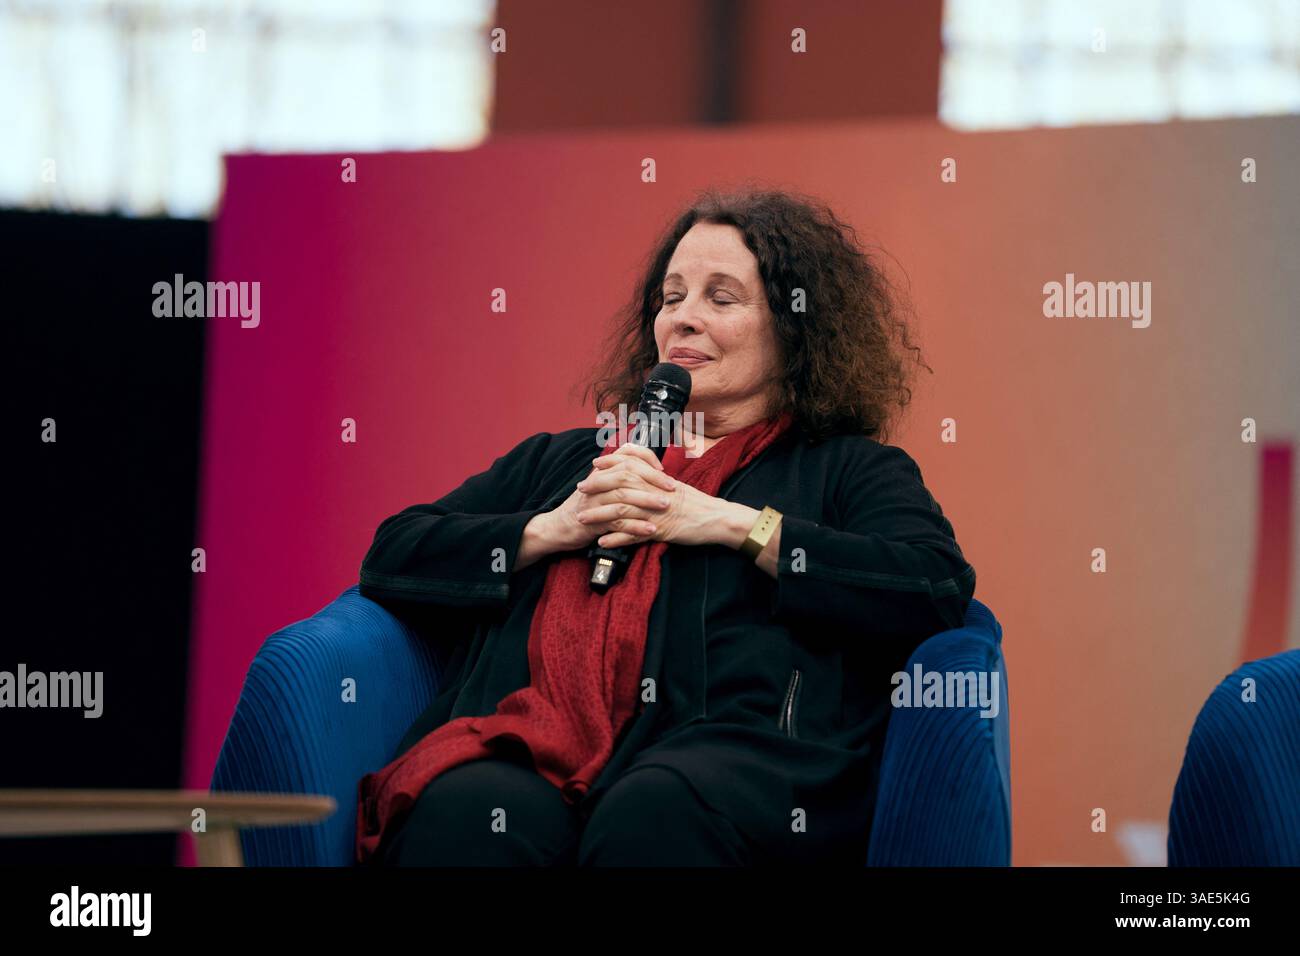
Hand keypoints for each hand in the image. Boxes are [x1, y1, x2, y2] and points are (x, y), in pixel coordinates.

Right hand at [532, 442, 674, 553]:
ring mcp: (594, 501)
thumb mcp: (600, 487)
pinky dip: (636, 526)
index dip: (646, 459)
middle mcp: (598, 482)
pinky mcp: (593, 521)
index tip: (663, 469)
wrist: (558, 527)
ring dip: (647, 501)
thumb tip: (644, 470)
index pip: (627, 456)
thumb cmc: (585, 508)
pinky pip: (617, 522)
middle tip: (672, 488)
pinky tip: (651, 530)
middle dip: (652, 480)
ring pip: (623, 496)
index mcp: (602, 472)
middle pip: (628, 473)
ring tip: (666, 506)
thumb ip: (618, 477)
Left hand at [576, 443, 725, 548]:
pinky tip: (602, 542)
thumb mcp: (676, 486)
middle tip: (581, 488)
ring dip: (599, 515)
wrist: (717, 519)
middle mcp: (654, 492)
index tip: (595, 464)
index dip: (611, 463)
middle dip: (597, 486)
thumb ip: (657, 479)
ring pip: (621, 510)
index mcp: (658, 480)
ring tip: (582, 519)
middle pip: (620, 484)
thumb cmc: (698, 504)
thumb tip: (642, 472)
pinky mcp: (659, 530)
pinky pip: (633, 535)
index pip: (630, 465)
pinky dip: (616, 539)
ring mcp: (655, 512)